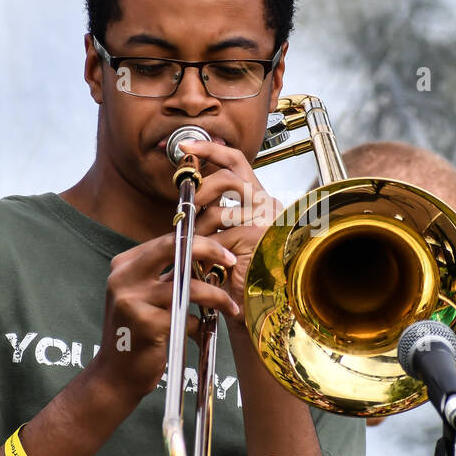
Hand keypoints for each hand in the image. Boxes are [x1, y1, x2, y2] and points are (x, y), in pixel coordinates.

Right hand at [91, 229, 239, 402]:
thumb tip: (206, 255)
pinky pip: (186, 317)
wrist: (116, 375)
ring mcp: (131, 301)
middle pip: (173, 248)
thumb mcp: (145, 296)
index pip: (167, 241)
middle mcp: (123, 278)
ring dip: (216, 297)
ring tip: (230, 307)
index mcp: (124, 266)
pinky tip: (197, 332)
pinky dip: (198, 325)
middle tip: (231, 260)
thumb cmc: (138, 334)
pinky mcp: (144, 325)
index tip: (223, 253)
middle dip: (209, 250)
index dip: (199, 243)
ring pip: (188, 287)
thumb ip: (167, 275)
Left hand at [182, 139, 283, 329]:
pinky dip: (206, 243)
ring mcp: (267, 218)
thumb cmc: (236, 277)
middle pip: (231, 170)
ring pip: (221, 204)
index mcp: (262, 200)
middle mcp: (269, 204)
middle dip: (202, 182)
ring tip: (196, 239)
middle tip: (187, 199)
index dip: (210, 150)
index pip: (237, 161)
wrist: (254, 309)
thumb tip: (188, 194)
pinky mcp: (259, 234)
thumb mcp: (222, 237)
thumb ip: (213, 214)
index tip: (186, 146)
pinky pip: (219, 230)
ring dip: (200, 222)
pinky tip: (206, 258)